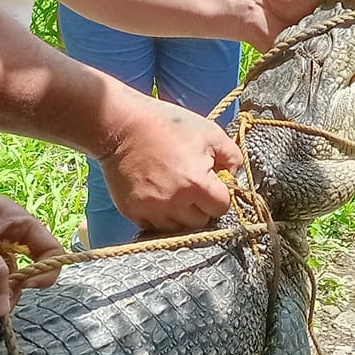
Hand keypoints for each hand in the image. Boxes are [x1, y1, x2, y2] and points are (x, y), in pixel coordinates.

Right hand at [96, 99, 240, 233]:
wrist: (120, 125)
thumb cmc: (166, 125)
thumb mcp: (209, 132)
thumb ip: (232, 156)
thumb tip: (234, 177)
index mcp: (197, 184)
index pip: (221, 208)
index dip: (219, 195)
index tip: (211, 183)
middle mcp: (175, 203)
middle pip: (201, 222)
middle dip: (201, 207)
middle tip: (192, 187)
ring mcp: (152, 210)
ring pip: (178, 229)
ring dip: (181, 216)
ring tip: (174, 193)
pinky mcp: (133, 212)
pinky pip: (153, 228)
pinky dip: (159, 217)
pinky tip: (158, 197)